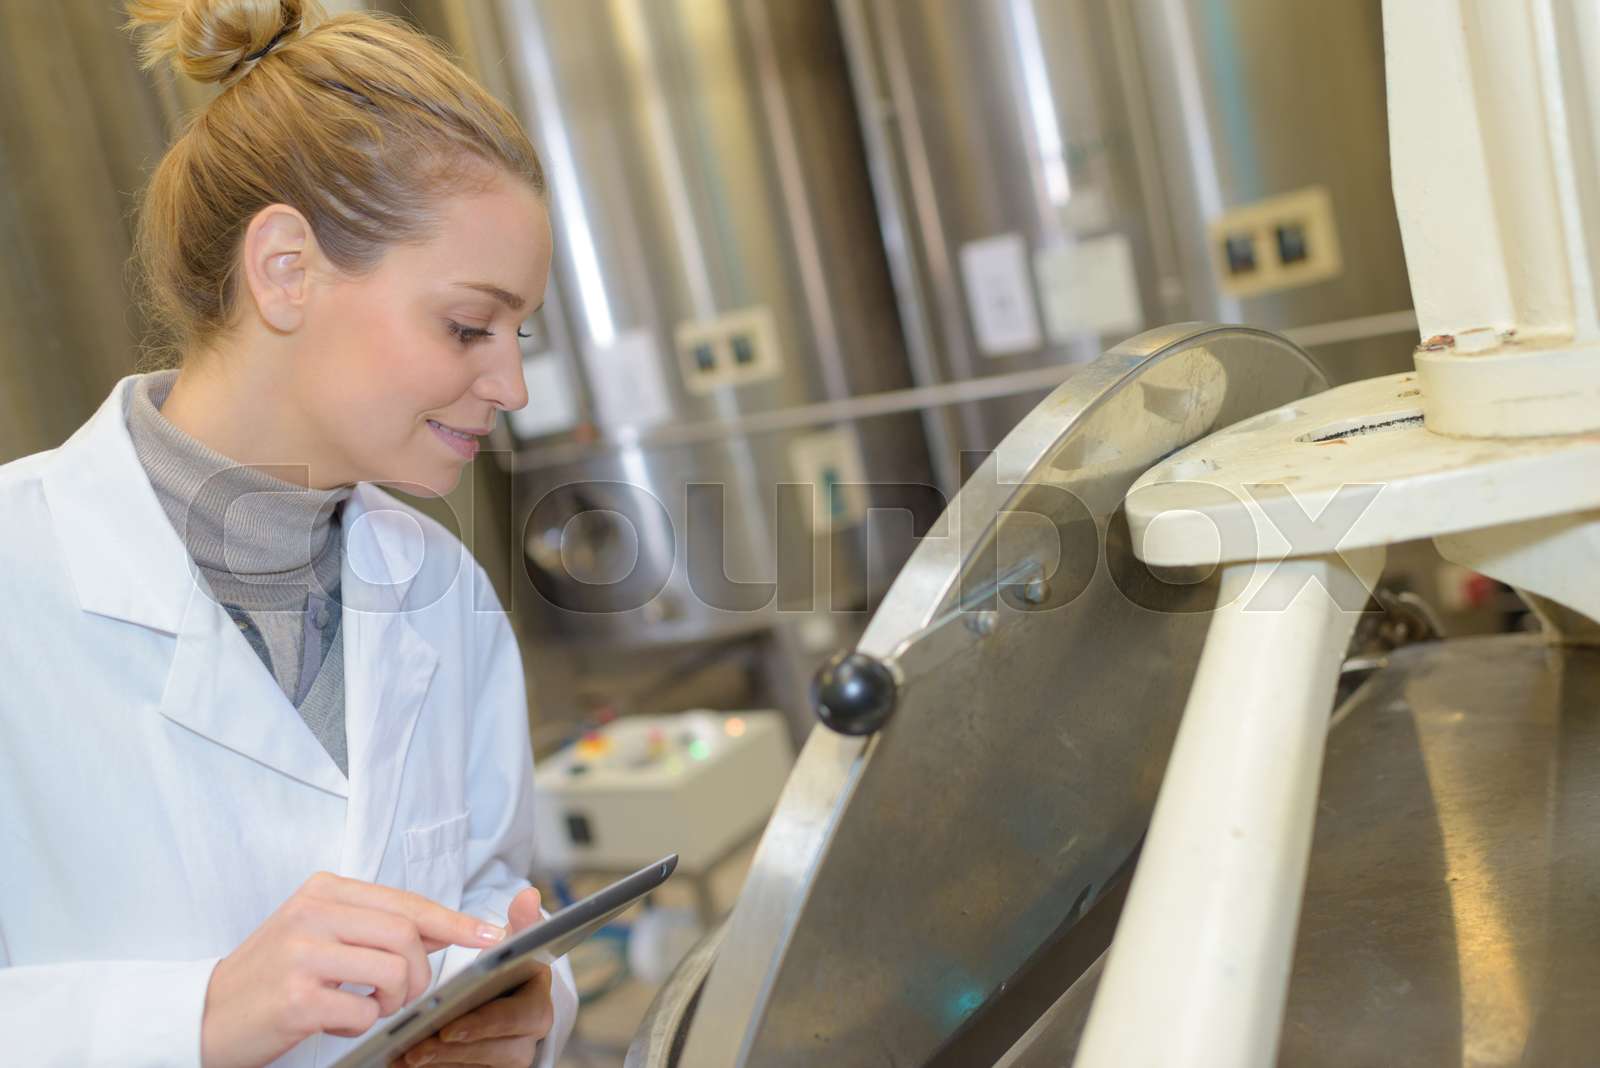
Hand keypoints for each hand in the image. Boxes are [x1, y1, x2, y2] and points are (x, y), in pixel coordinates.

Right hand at [200, 871, 507, 1067]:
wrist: (206, 1014)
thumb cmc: (274, 974)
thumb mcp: (321, 932)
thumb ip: (377, 925)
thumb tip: (448, 926)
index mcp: (324, 890)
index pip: (406, 903)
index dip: (454, 921)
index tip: (488, 935)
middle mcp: (313, 913)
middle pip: (407, 936)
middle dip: (421, 973)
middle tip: (404, 994)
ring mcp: (302, 954)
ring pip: (393, 971)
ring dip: (393, 1001)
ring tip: (369, 1007)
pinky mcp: (295, 997)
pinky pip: (362, 1012)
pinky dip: (360, 1024)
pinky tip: (336, 1020)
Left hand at [401, 888, 554, 1066]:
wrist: (503, 996)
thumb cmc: (507, 968)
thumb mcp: (516, 943)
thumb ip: (521, 921)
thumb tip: (528, 894)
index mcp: (538, 1006)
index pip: (519, 1019)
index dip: (486, 1024)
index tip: (450, 1027)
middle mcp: (528, 1039)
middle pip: (496, 1051)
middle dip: (455, 1050)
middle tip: (419, 1046)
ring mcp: (506, 1060)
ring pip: (475, 1066)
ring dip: (440, 1062)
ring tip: (405, 1052)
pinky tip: (402, 1061)